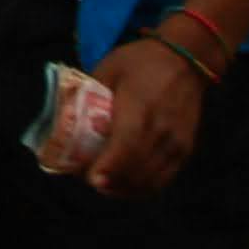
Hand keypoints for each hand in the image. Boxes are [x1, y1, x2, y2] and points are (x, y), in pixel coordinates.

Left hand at [81, 40, 207, 199]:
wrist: (186, 60)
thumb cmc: (141, 62)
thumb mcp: (108, 69)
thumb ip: (88, 94)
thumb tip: (62, 117)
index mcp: (141, 107)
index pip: (127, 145)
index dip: (110, 167)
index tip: (92, 179)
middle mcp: (163, 129)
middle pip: (137, 169)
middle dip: (110, 182)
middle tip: (86, 178)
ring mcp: (177, 142)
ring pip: (150, 180)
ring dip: (125, 188)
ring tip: (103, 183)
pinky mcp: (185, 150)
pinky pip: (164, 179)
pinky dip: (143, 188)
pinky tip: (125, 185)